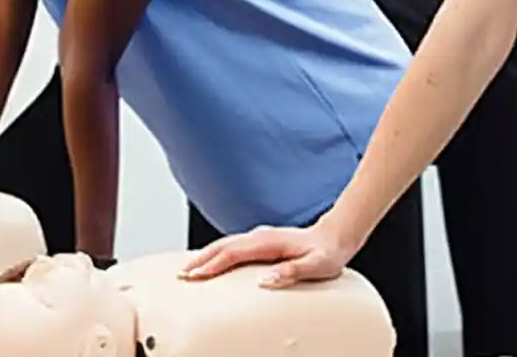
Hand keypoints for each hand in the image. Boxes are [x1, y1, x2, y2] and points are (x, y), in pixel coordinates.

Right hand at [178, 222, 356, 288]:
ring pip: (225, 244)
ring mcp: (259, 237)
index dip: (213, 265)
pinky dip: (216, 253)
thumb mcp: (315, 266)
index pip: (233, 253)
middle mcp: (261, 236)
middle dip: (200, 260)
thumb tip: (266, 280)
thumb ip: (292, 271)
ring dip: (204, 256)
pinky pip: (232, 246)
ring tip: (188, 270)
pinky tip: (210, 262)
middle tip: (181, 275)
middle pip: (222, 246)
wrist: (335, 237)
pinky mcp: (260, 242)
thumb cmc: (326, 253)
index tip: (196, 277)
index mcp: (269, 242)